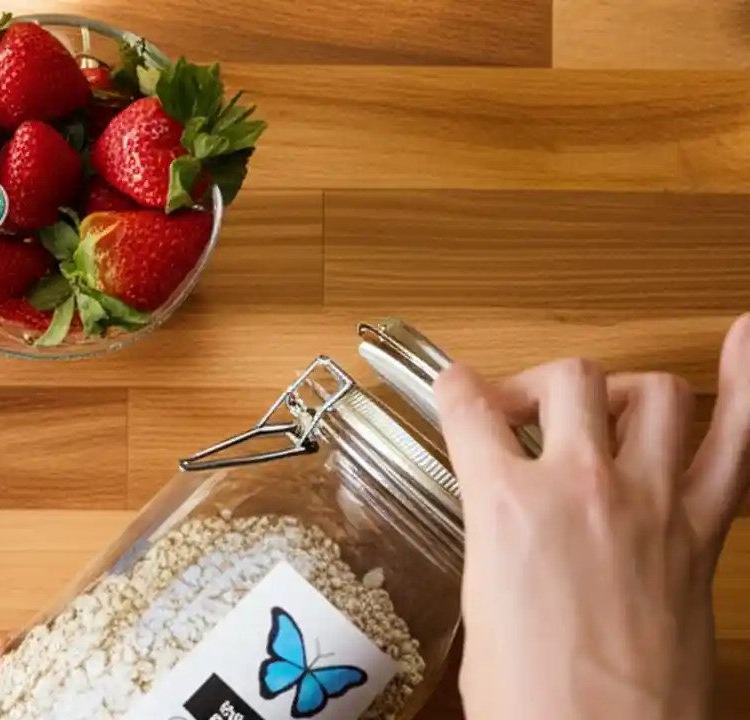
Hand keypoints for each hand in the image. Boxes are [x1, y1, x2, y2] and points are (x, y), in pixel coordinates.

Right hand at [434, 315, 749, 719]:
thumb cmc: (534, 702)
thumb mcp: (480, 610)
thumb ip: (495, 547)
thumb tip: (507, 533)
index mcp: (505, 506)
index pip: (468, 406)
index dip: (453, 389)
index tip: (455, 393)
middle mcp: (582, 486)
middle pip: (568, 379)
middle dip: (540, 386)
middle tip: (528, 418)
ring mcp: (652, 501)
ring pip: (655, 393)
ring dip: (627, 389)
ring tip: (609, 410)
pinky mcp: (702, 531)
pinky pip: (738, 442)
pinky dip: (749, 386)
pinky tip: (748, 338)